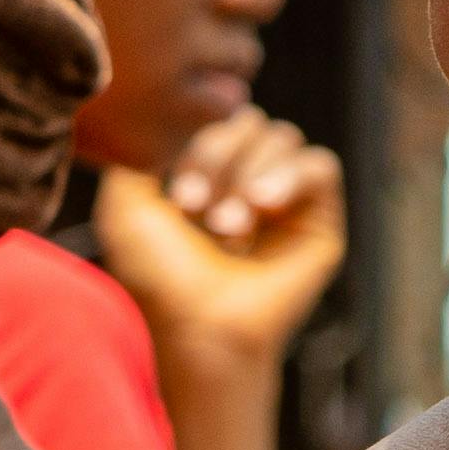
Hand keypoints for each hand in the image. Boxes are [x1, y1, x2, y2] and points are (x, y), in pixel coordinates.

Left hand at [103, 118, 347, 376]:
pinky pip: (321, 165)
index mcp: (212, 180)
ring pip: (284, 138)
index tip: (181, 202)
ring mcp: (288, 205)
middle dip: (221, 157)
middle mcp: (251, 187)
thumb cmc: (161, 278)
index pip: (216, 124)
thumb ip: (137, 157)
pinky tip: (264, 207)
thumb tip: (163, 130)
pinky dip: (290, 176)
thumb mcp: (127, 207)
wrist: (199, 326)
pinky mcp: (320, 223)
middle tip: (200, 211)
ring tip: (230, 227)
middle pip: (251, 123)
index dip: (198, 150)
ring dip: (249, 175)